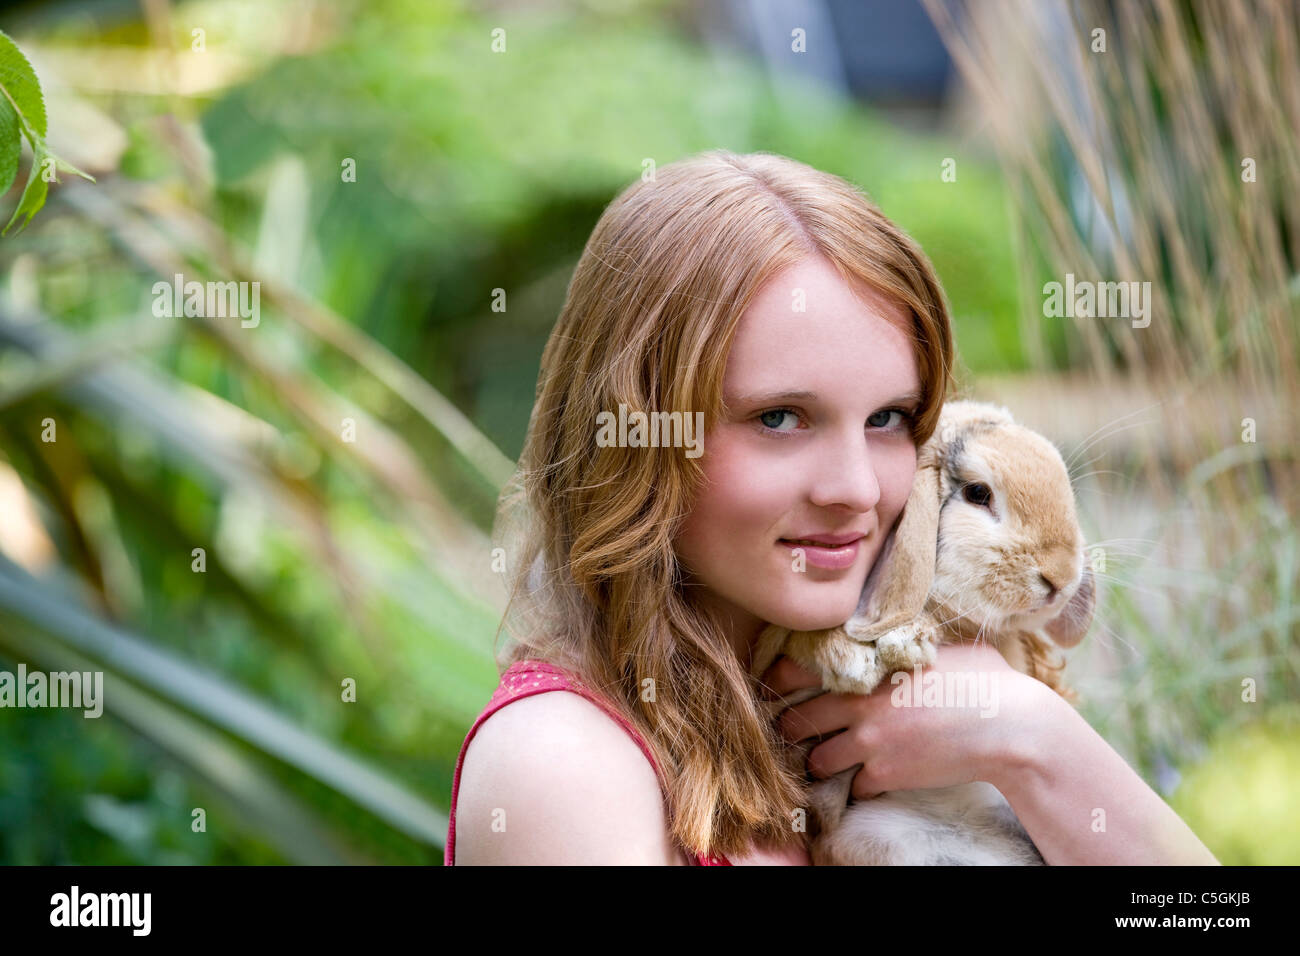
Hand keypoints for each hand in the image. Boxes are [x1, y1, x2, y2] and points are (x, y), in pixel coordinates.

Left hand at [760, 642, 1047, 798]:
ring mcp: (870, 742)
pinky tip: (869, 779)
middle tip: (793, 730)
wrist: (1009, 725)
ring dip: (821, 762)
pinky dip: (858, 786)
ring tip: (829, 760)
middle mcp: (859, 704)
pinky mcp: (886, 774)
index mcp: (867, 667)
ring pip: (817, 761)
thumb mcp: (938, 644)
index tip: (775, 685)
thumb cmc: (983, 678)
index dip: (781, 679)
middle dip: (792, 728)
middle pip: (798, 721)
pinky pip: (853, 787)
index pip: (799, 669)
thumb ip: (904, 641)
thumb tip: (897, 625)